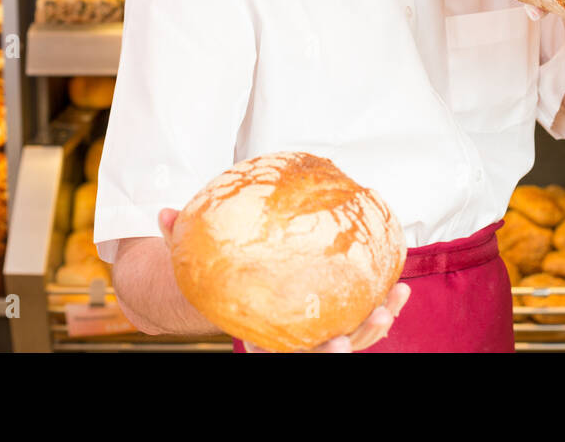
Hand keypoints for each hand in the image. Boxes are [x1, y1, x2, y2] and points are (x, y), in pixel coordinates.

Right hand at [158, 208, 410, 352]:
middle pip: (325, 351)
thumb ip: (180, 238)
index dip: (306, 353)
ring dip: (378, 322)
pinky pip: (362, 313)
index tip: (332, 346)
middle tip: (364, 329)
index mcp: (261, 329)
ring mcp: (319, 326)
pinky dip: (383, 303)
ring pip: (354, 336)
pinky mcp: (336, 312)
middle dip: (351, 344)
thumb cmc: (213, 276)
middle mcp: (293, 335)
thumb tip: (164, 212)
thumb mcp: (192, 259)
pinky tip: (399, 286)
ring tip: (397, 298)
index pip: (282, 350)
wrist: (230, 287)